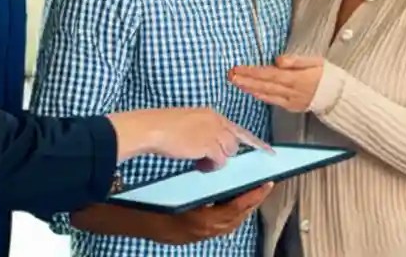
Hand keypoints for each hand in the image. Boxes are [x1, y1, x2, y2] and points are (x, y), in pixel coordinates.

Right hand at [108, 107, 272, 165]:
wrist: (153, 128)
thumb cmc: (164, 127)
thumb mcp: (189, 123)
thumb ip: (203, 131)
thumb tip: (208, 146)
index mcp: (212, 114)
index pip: (238, 129)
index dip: (254, 141)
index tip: (268, 150)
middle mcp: (216, 121)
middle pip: (234, 143)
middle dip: (223, 154)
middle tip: (207, 159)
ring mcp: (214, 132)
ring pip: (229, 153)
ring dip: (215, 161)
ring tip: (197, 160)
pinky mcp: (209, 145)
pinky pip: (220, 161)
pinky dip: (210, 166)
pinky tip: (197, 164)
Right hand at [143, 183, 273, 244]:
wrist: (138, 222)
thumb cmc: (156, 203)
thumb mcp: (180, 189)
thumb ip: (202, 184)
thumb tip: (222, 170)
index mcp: (205, 220)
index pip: (237, 207)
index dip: (254, 195)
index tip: (267, 183)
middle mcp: (207, 230)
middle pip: (239, 217)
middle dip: (253, 202)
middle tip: (265, 187)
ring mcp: (203, 235)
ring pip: (232, 223)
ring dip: (244, 208)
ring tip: (252, 192)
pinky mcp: (198, 235)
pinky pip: (223, 225)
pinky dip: (232, 214)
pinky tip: (232, 202)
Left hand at [228, 55, 324, 112]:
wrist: (339, 97)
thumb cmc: (328, 75)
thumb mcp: (316, 62)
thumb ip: (296, 61)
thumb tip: (278, 60)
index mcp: (298, 78)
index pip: (270, 74)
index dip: (253, 72)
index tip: (238, 68)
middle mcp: (292, 91)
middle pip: (265, 85)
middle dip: (246, 80)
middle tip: (230, 75)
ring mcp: (291, 101)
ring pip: (267, 94)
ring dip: (250, 88)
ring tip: (236, 82)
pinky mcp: (291, 107)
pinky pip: (273, 101)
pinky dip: (261, 96)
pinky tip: (251, 92)